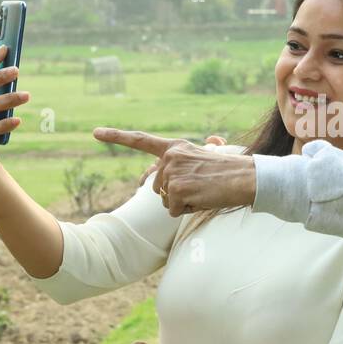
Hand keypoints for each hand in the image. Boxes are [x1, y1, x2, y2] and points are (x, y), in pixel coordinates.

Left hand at [95, 128, 254, 215]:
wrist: (247, 177)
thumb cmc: (230, 170)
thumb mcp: (210, 155)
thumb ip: (199, 154)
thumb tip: (214, 140)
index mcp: (174, 147)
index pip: (140, 141)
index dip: (116, 136)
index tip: (95, 133)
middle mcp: (169, 157)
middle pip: (157, 188)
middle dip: (175, 194)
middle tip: (200, 187)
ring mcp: (172, 173)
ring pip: (166, 201)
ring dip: (184, 203)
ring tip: (204, 191)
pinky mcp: (177, 189)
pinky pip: (174, 211)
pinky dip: (188, 211)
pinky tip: (204, 199)